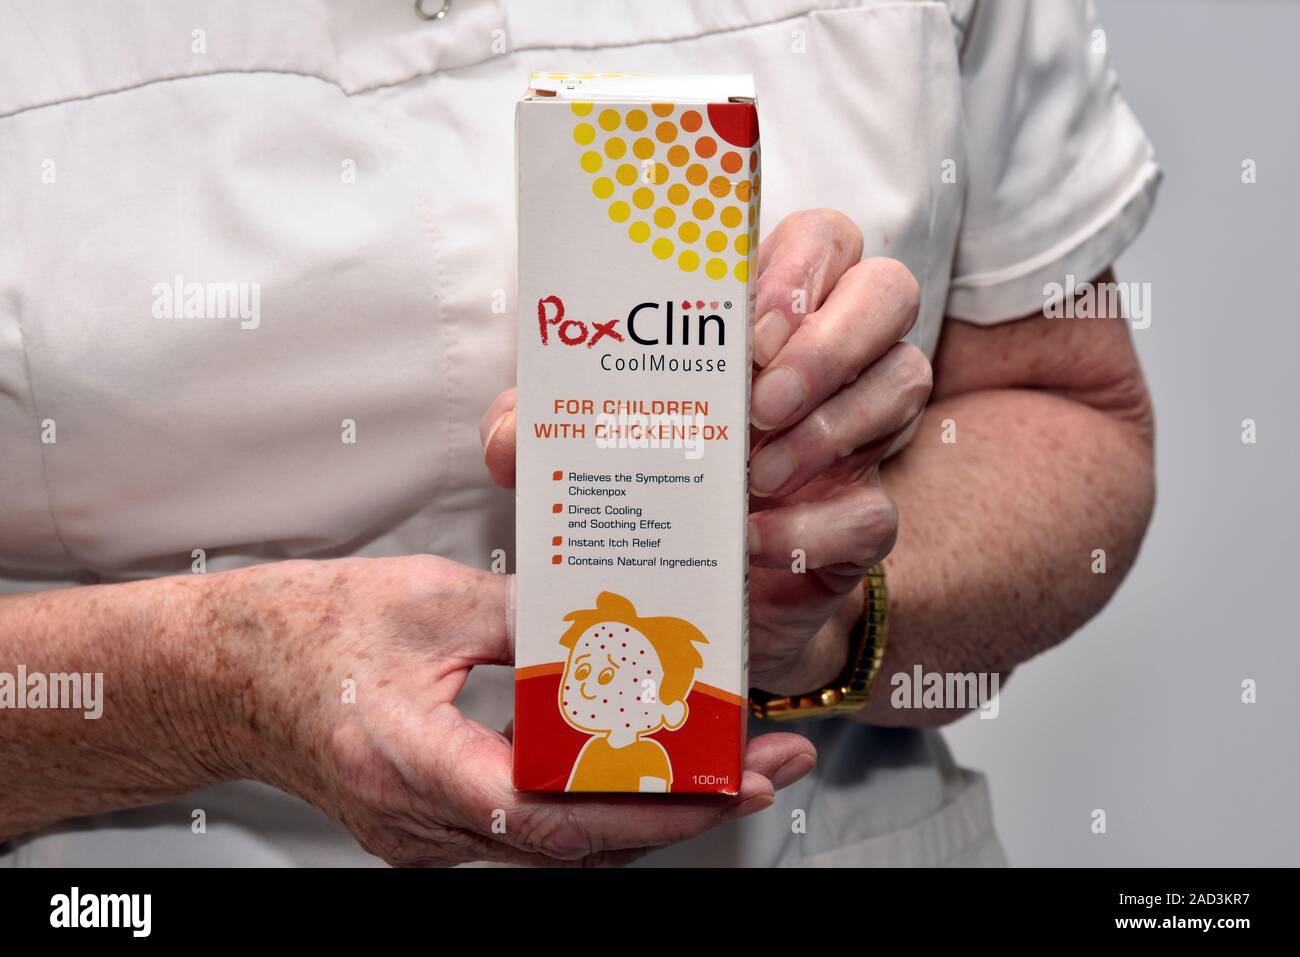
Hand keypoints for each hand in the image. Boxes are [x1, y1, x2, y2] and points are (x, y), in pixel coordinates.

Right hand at [202, 556, 815, 865]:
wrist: (232, 676)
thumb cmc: (309, 633)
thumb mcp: (424, 598)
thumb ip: (525, 615)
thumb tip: (614, 625)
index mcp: (410, 759)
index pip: (549, 812)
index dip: (649, 807)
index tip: (729, 778)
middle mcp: (421, 820)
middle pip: (575, 844)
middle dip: (684, 811)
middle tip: (770, 767)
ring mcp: (428, 837)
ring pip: (562, 847)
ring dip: (652, 812)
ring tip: (731, 766)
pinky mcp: (437, 828)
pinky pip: (535, 833)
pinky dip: (601, 807)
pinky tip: (648, 771)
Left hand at [483, 209, 929, 695]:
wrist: (688, 599)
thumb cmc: (641, 490)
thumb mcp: (577, 447)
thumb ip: (537, 427)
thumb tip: (510, 436)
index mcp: (765, 319)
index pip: (821, 240)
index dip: (800, 265)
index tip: (748, 326)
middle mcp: (828, 364)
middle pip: (889, 289)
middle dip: (831, 338)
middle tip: (762, 399)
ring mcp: (857, 439)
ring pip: (908, 379)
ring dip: (831, 424)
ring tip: (754, 471)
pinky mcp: (861, 522)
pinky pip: (878, 509)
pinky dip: (815, 523)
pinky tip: (753, 538)